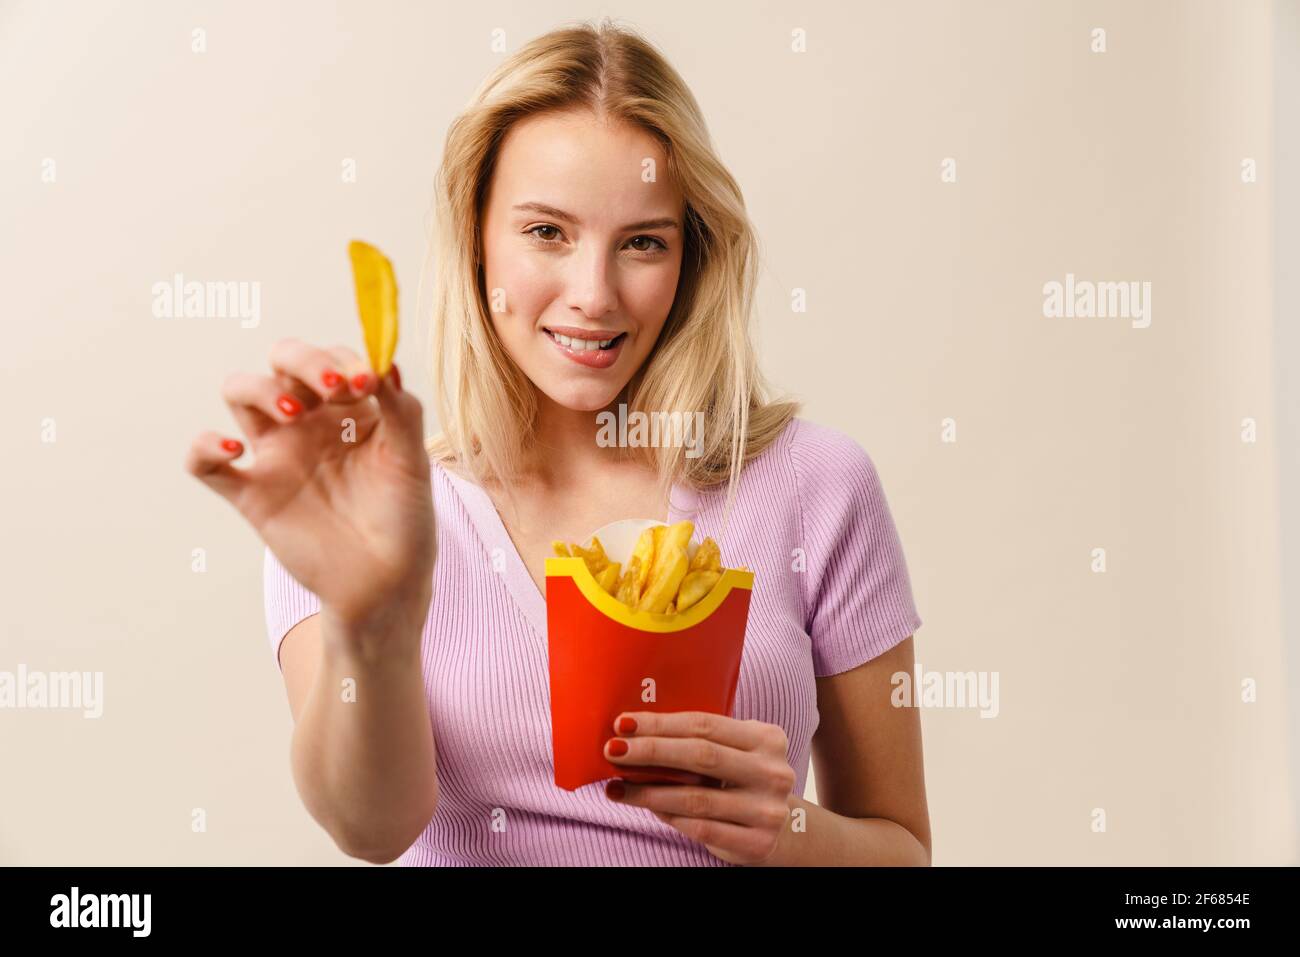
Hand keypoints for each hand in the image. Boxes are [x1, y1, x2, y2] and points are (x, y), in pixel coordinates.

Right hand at [185, 339, 435, 644]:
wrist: (385, 584)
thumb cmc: (404, 521)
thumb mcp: (412, 463)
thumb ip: (402, 412)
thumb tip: (386, 363)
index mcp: (350, 409)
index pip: (333, 358)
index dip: (345, 359)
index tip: (367, 382)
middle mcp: (310, 423)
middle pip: (282, 362)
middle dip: (302, 359)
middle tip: (331, 386)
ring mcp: (277, 454)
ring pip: (239, 392)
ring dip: (260, 390)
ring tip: (295, 416)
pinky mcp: (251, 494)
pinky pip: (203, 463)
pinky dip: (205, 448)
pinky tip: (235, 452)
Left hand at [602, 711, 796, 864]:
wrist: (784, 829)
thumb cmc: (743, 780)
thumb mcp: (735, 752)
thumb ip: (700, 741)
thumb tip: (636, 734)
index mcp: (766, 738)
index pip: (705, 725)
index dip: (661, 724)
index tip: (624, 724)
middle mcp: (771, 772)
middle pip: (701, 755)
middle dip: (651, 751)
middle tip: (614, 750)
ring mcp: (767, 809)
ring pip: (695, 798)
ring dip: (649, 792)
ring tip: (617, 787)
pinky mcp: (756, 843)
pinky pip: (701, 828)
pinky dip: (669, 817)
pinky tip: (646, 809)